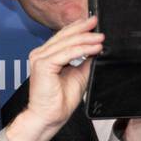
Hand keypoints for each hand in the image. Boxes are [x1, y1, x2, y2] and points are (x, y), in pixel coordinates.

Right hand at [24, 15, 103, 129]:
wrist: (49, 117)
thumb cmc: (59, 101)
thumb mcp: (78, 74)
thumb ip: (84, 60)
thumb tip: (96, 47)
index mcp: (45, 55)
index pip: (63, 36)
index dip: (78, 28)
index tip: (93, 23)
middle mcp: (40, 54)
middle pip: (64, 36)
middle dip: (83, 29)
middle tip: (97, 23)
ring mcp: (39, 58)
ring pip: (67, 43)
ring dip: (86, 39)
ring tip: (100, 38)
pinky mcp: (43, 65)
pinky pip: (66, 53)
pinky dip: (82, 50)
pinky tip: (94, 48)